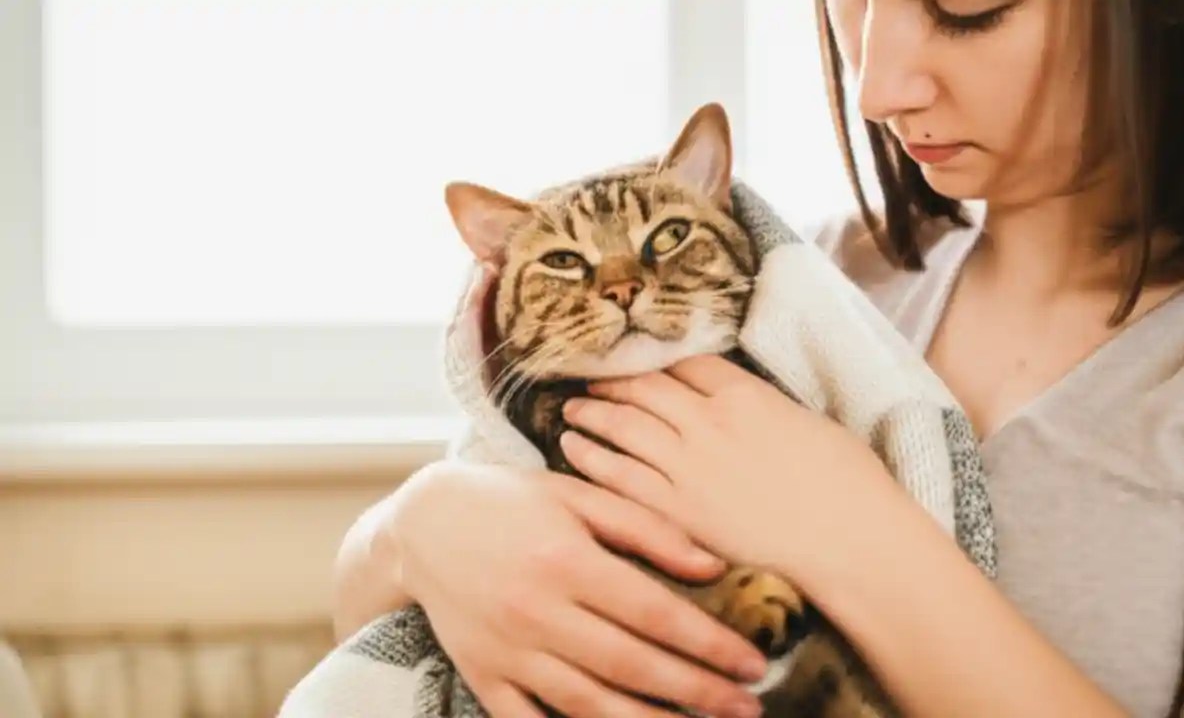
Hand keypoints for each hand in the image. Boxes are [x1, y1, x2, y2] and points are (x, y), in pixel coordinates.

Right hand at [382, 460, 769, 717]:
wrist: (421, 524)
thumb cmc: (510, 502)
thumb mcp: (576, 495)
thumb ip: (646, 526)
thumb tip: (713, 566)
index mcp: (566, 558)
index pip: (653, 611)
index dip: (709, 642)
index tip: (754, 662)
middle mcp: (537, 609)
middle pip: (630, 664)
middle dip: (697, 691)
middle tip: (747, 708)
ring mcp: (506, 649)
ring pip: (588, 702)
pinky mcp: (482, 675)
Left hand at [559, 354, 895, 576]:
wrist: (849, 542)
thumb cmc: (848, 485)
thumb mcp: (810, 423)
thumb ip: (767, 409)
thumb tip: (748, 407)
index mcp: (744, 396)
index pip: (686, 364)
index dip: (658, 361)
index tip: (640, 361)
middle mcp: (707, 423)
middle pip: (645, 388)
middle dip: (613, 381)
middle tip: (589, 379)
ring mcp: (688, 468)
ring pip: (623, 426)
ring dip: (592, 413)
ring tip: (572, 409)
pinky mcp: (677, 512)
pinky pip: (619, 476)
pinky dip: (591, 458)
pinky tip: (572, 449)